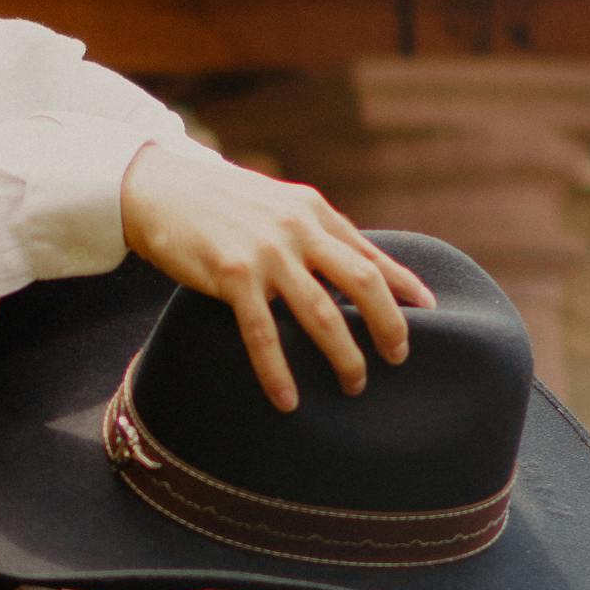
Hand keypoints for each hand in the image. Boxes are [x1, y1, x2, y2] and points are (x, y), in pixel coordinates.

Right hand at [119, 140, 434, 412]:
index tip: (429, 311)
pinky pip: (263, 333)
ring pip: (322, 313)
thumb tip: (356, 265)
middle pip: (362, 283)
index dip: (404, 284)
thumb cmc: (220, 204)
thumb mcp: (277, 206)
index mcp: (313, 212)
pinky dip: (278, 371)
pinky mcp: (232, 274)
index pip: (370, 254)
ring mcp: (266, 252)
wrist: (160, 189)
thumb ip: (314, 232)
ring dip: (344, 355)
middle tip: (398, 357)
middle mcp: (298, 229)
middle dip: (388, 325)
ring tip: (355, 384)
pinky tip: (288, 400)